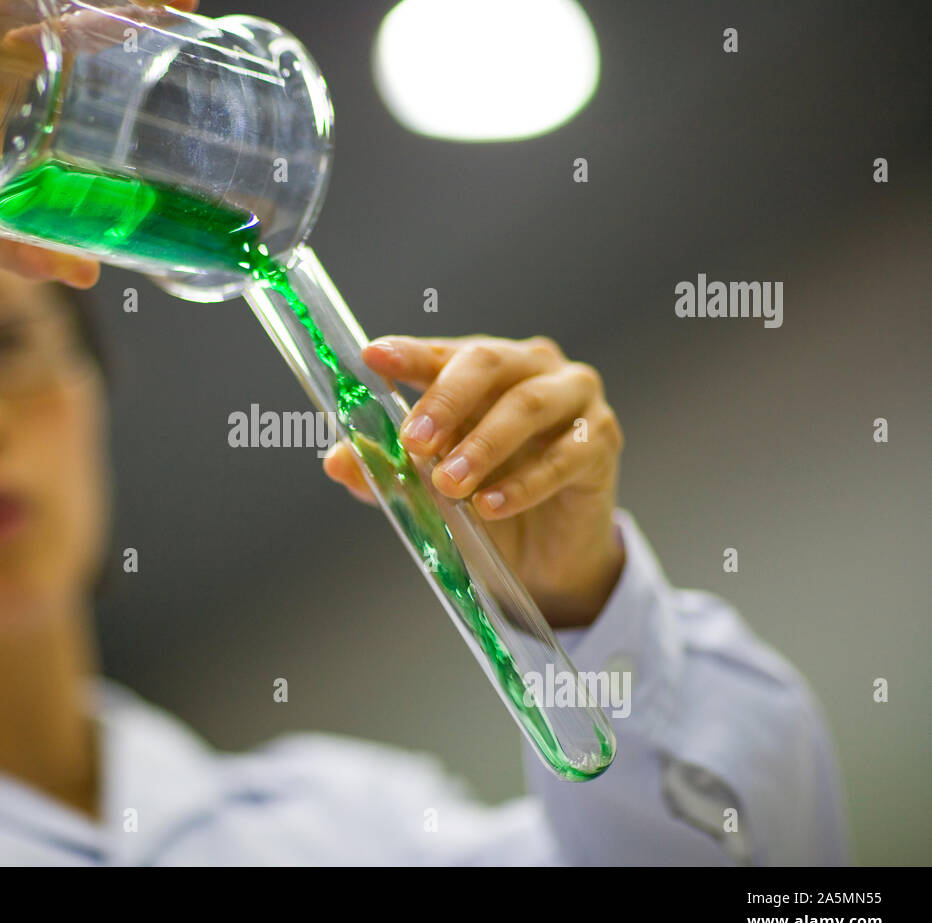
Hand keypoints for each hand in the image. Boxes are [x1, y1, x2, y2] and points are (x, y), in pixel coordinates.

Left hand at [324, 335, 625, 628]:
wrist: (546, 555)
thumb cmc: (486, 499)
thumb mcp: (428, 488)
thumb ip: (387, 470)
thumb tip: (336, 460)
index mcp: (483, 366)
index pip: (441, 353)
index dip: (408, 352)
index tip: (372, 358)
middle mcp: (531, 367)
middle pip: (487, 363)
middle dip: (445, 400)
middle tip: (414, 441)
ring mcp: (573, 398)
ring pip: (526, 406)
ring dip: (483, 445)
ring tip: (449, 484)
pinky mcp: (601, 441)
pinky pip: (563, 456)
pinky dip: (523, 483)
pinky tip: (491, 506)